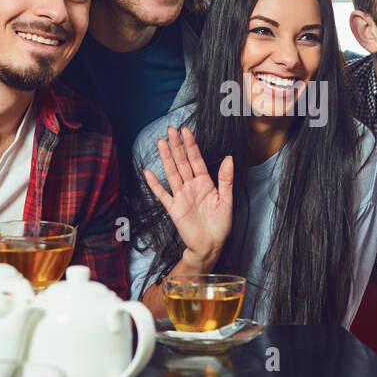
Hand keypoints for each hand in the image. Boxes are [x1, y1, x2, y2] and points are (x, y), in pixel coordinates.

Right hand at [142, 126, 233, 267]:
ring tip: (161, 143)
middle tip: (170, 130)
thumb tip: (228, 159)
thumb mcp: (227, 201)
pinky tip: (148, 172)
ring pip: (172, 173)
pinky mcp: (174, 208)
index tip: (186, 131)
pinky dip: (154, 184)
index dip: (191, 145)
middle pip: (182, 162)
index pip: (196, 160)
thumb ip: (226, 180)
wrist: (210, 246)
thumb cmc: (221, 225)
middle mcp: (191, 186)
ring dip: (166, 158)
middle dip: (176, 146)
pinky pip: (162, 194)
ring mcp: (181, 196)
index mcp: (205, 183)